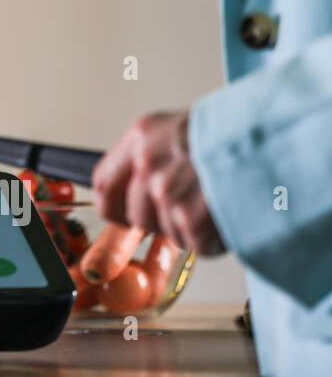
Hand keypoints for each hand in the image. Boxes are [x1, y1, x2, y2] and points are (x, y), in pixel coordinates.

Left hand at [92, 110, 225, 255]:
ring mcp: (167, 190)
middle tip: (190, 208)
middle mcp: (147, 162)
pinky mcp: (190, 216)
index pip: (103, 184)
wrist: (273, 137)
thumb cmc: (231, 134)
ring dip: (191, 229)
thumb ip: (149, 159)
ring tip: (215, 203)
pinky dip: (213, 240)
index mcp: (141, 136)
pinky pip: (194, 245)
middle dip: (161, 222)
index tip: (124, 217)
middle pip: (135, 216)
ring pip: (166, 232)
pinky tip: (227, 215)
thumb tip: (126, 197)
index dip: (113, 208)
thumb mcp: (178, 131)